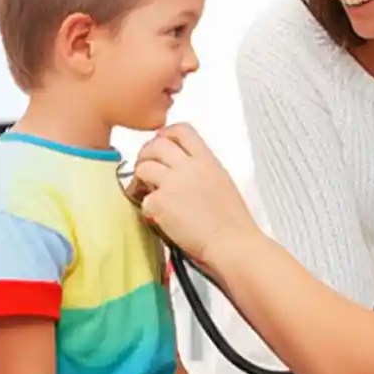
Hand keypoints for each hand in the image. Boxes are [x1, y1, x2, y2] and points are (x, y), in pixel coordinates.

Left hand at [132, 123, 256, 266]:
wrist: (231, 243)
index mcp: (208, 160)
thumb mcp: (221, 182)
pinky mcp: (161, 203)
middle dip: (146, 155)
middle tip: (146, 169)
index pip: (181, 130)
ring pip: (143, 168)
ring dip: (141, 180)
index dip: (165, 135)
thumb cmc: (232, 222)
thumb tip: (180, 169)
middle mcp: (190, 167)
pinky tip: (158, 217)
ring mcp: (173, 183)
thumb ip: (201, 170)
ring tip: (147, 194)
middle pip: (157, 145)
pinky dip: (147, 209)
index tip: (161, 145)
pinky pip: (143, 199)